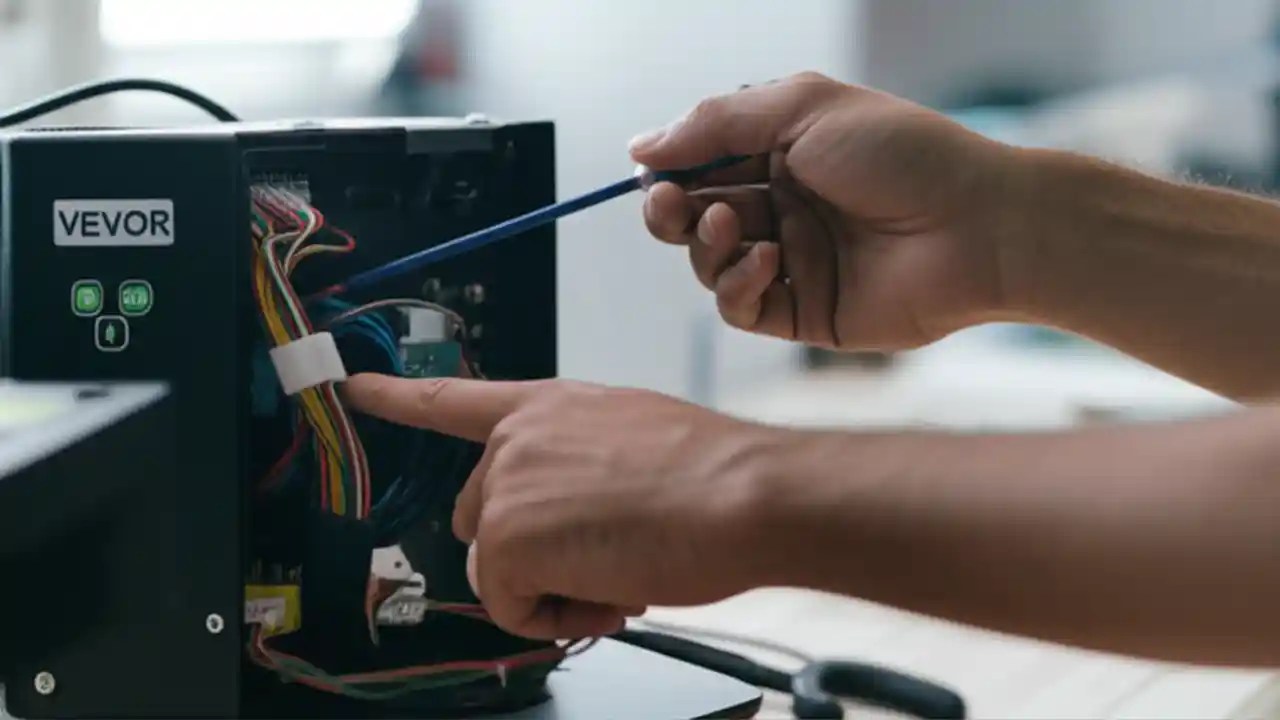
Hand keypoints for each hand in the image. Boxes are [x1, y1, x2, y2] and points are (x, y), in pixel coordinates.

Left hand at [342, 373, 783, 639]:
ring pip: (498, 566)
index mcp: (549, 405)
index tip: (352, 386)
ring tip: (620, 572)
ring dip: (552, 586)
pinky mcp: (505, 537)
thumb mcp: (634, 443)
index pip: (455, 398)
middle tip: (603, 558)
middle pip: (479, 517)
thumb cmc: (713, 474)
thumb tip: (575, 523)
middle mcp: (515, 438)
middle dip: (531, 550)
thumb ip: (580, 468)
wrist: (743, 494)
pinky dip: (553, 617)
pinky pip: (509, 605)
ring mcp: (505, 485)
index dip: (397, 397)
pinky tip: (608, 592)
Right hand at [631, 72, 1019, 350]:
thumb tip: (639, 146)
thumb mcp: (803, 109)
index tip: (653, 172)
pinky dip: (737, 285)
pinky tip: (767, 261)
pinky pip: (740, 308)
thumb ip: (716, 122)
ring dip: (705, 246)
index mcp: (782, 154)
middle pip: (693, 217)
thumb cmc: (903, 154)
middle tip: (670, 205)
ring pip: (709, 264)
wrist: (977, 226)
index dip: (669, 170)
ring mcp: (792, 262)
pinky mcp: (803, 313)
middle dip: (670, 211)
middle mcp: (782, 207)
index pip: (701, 164)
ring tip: (730, 227)